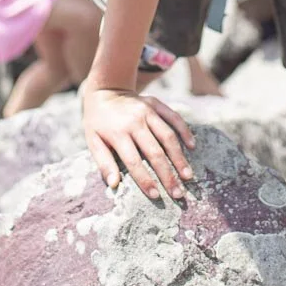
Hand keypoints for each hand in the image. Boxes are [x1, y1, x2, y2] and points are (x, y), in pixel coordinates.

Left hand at [82, 84, 195, 199]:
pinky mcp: (156, 104)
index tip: (155, 195)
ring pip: (168, 136)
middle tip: (178, 193)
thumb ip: (103, 162)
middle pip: (154, 152)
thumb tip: (113, 184)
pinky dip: (184, 131)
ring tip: (188, 176)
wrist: (106, 90)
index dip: (145, 179)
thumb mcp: (93, 140)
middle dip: (167, 174)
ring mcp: (147, 111)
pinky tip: (192, 146)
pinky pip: (174, 117)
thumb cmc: (98, 121)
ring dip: (179, 157)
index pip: (133, 161)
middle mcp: (134, 121)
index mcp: (117, 133)